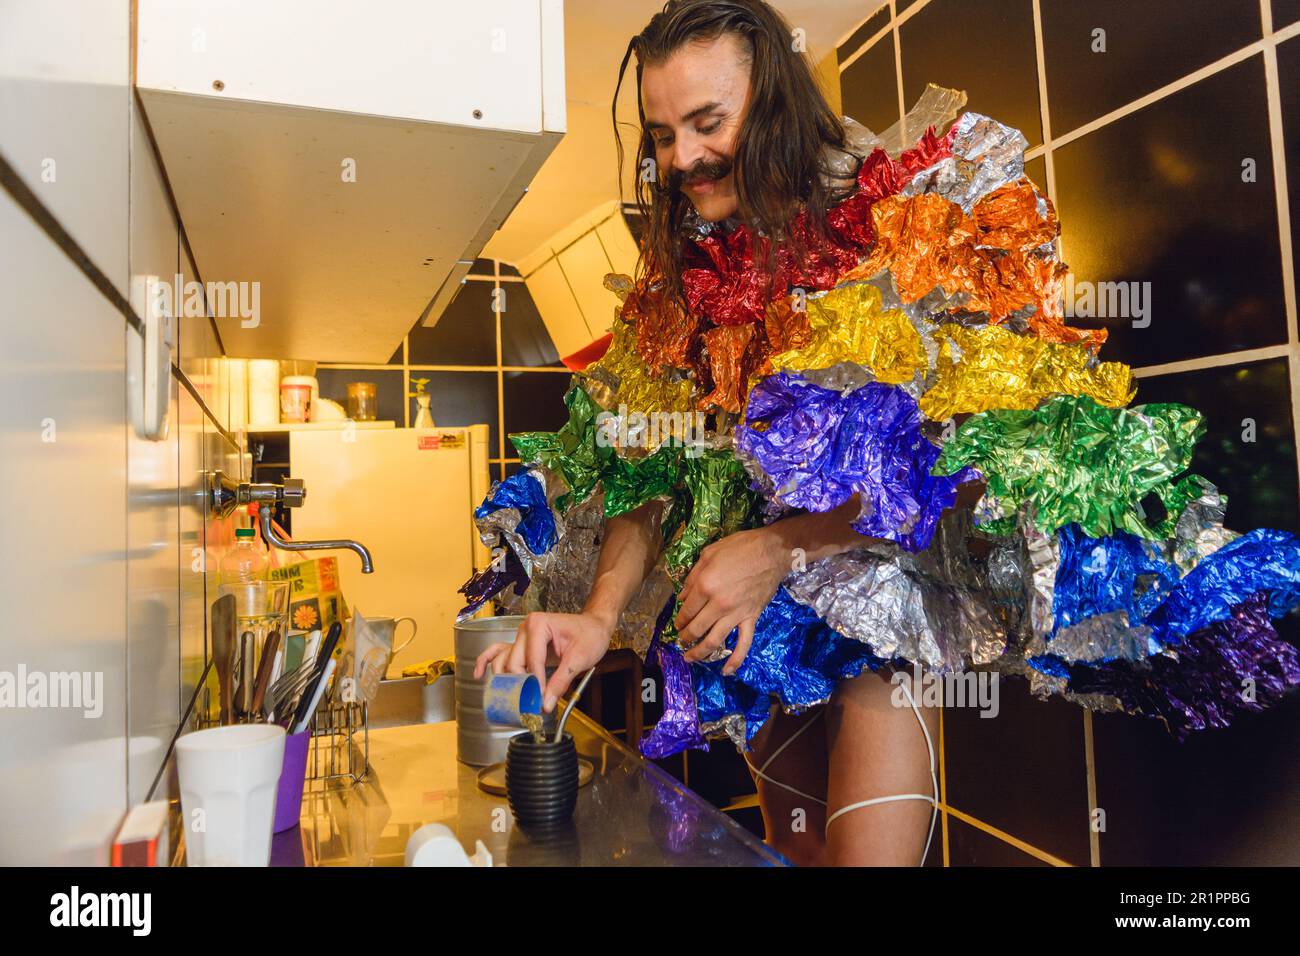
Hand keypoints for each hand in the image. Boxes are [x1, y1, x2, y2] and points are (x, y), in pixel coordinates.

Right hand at [473, 611, 612, 712]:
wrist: (594, 625)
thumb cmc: (589, 635)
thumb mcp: (579, 659)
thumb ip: (560, 682)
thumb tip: (545, 704)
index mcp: (538, 625)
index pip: (532, 661)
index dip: (536, 683)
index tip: (540, 701)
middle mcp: (524, 629)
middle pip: (514, 663)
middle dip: (521, 685)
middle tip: (530, 704)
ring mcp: (519, 637)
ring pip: (504, 661)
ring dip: (505, 680)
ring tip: (511, 698)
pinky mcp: (520, 645)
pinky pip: (498, 652)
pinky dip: (486, 662)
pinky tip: (479, 674)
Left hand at [675, 526, 788, 675]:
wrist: (771, 551)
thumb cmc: (739, 548)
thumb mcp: (708, 554)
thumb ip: (692, 578)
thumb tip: (681, 597)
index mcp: (705, 587)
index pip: (686, 610)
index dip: (679, 619)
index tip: (677, 623)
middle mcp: (718, 605)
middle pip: (696, 628)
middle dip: (685, 638)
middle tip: (680, 641)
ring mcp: (735, 614)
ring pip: (714, 641)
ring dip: (699, 653)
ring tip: (690, 658)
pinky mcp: (751, 618)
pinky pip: (744, 644)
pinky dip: (735, 660)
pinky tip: (726, 671)